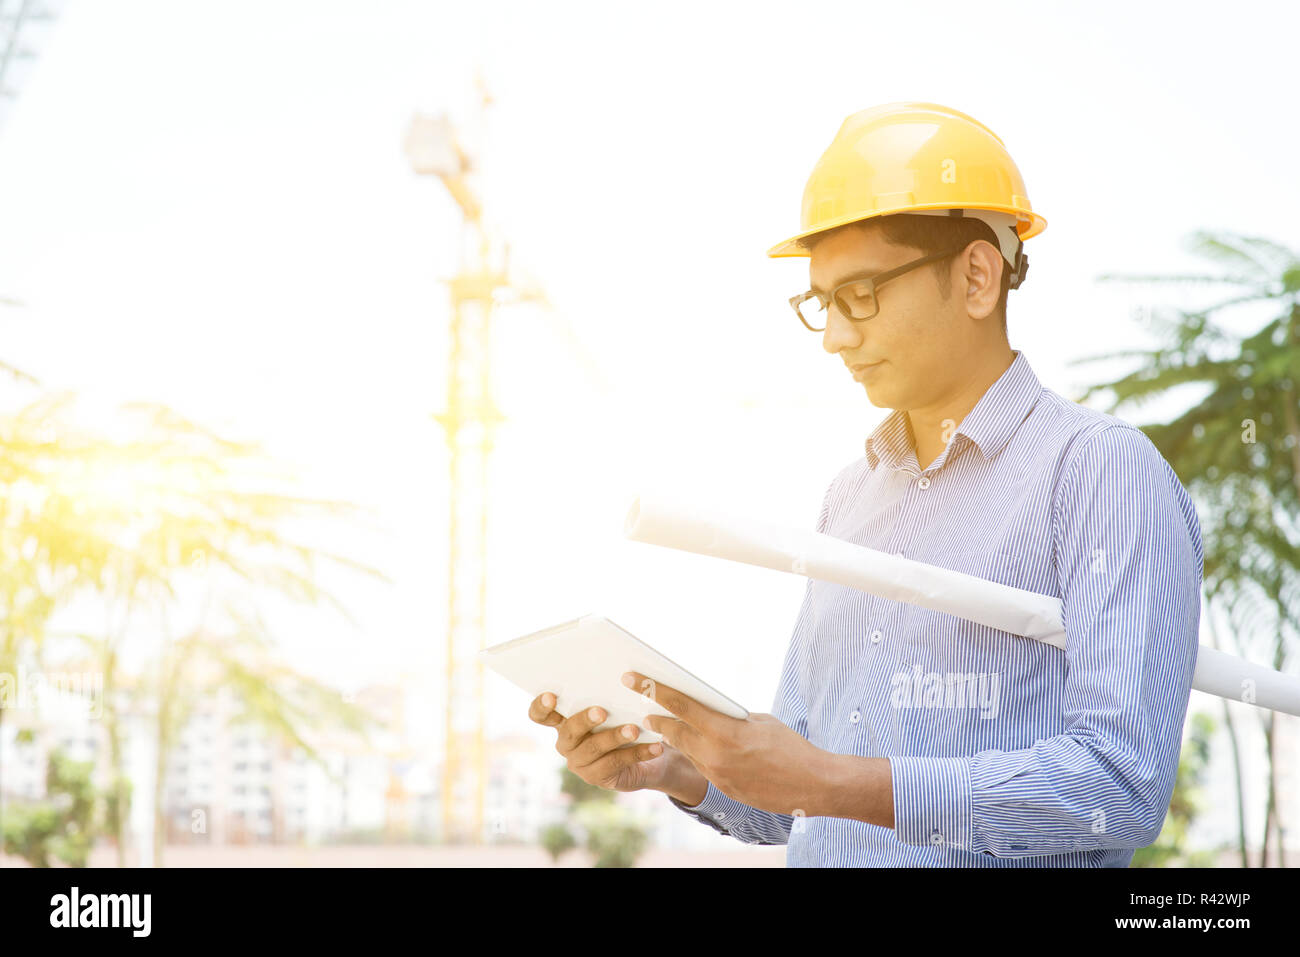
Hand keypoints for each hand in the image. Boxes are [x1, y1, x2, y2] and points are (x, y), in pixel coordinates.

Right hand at [528, 692, 672, 793]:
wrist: (651, 754)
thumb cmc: (630, 719)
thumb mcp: (619, 706)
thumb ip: (610, 696)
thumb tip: (623, 677)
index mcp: (564, 720)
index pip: (540, 715)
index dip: (541, 706)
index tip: (551, 696)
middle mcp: (566, 742)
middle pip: (568, 731)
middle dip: (584, 720)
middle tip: (602, 711)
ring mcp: (579, 762)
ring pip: (593, 748)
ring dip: (614, 737)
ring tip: (634, 730)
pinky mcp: (597, 777)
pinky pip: (615, 763)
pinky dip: (637, 753)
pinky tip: (654, 747)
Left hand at [625, 671, 834, 817]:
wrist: (811, 784)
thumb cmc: (790, 746)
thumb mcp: (759, 722)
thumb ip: (730, 718)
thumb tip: (711, 714)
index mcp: (724, 731)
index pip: (680, 705)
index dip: (653, 690)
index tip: (634, 680)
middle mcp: (715, 755)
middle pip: (674, 732)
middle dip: (656, 719)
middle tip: (641, 707)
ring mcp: (717, 775)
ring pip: (686, 751)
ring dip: (673, 738)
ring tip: (662, 726)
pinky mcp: (724, 788)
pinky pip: (702, 767)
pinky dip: (696, 754)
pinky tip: (693, 746)